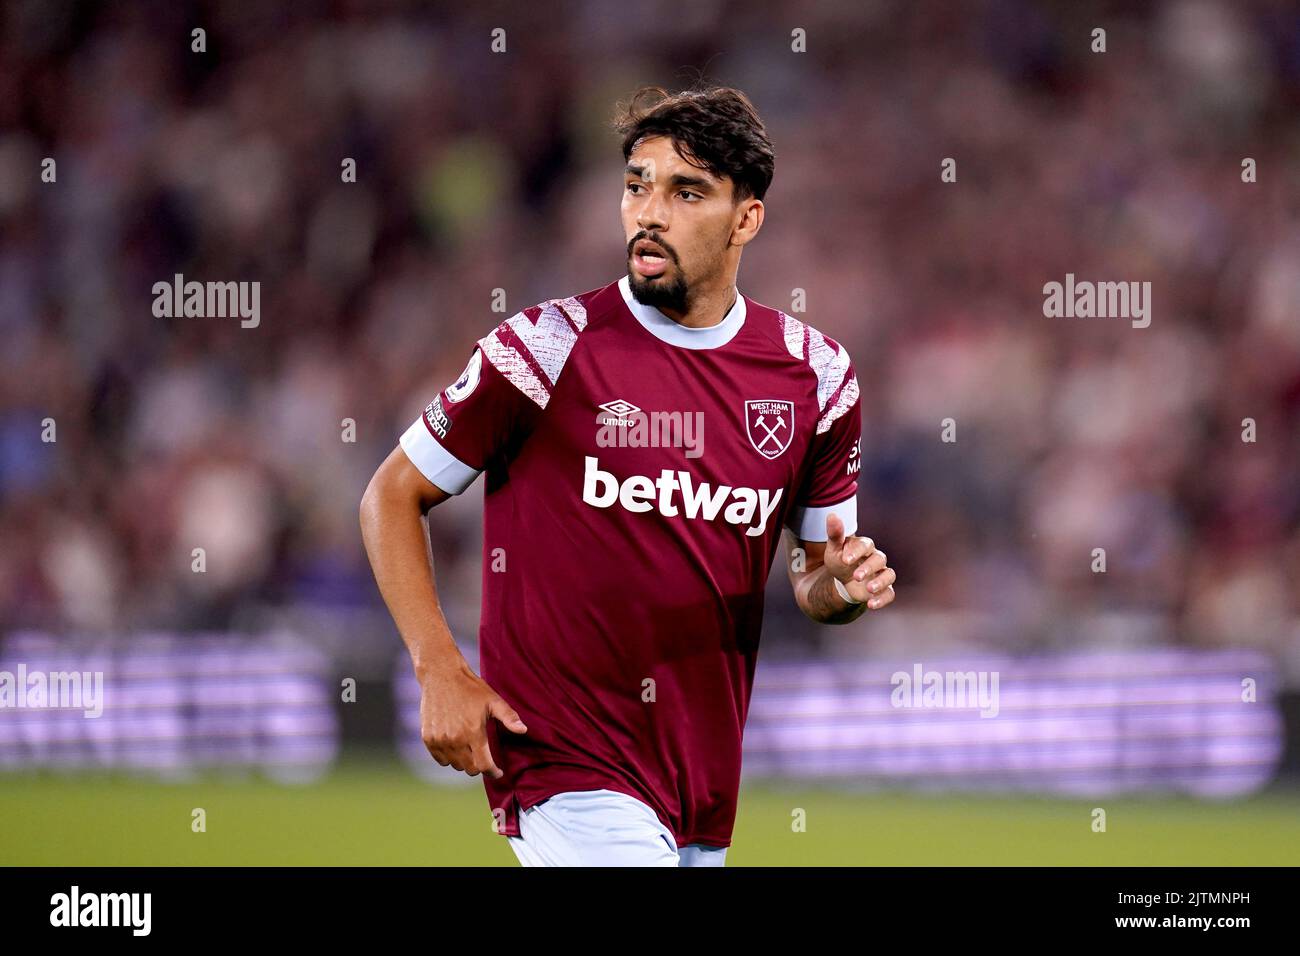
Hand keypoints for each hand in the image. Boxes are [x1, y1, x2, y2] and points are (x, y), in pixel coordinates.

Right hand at [416, 661, 527, 778]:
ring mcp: (439, 740)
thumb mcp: (493, 701)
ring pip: (455, 765)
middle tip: (483, 755)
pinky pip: (440, 759)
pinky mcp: (428, 738)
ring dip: (464, 761)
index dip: (493, 772)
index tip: (498, 772)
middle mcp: (454, 740)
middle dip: (479, 766)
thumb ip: (509, 717)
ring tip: (469, 747)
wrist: (441, 676)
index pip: (484, 766)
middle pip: (469, 769)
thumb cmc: (471, 688)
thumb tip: (523, 730)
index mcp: (473, 732)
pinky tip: (455, 745)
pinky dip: (448, 757)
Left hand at [823, 512, 895, 608]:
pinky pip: (890, 593)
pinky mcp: (883, 589)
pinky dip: (883, 599)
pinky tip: (871, 605)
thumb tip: (831, 515)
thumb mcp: (834, 549)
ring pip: (889, 575)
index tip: (845, 560)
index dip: (857, 552)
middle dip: (868, 568)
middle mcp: (876, 558)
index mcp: (864, 546)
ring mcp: (881, 574)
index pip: (865, 545)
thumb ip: (834, 534)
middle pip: (879, 559)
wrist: (843, 580)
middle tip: (855, 576)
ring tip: (868, 590)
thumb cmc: (840, 561)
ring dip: (880, 582)